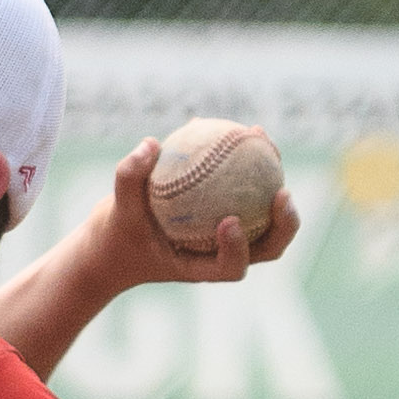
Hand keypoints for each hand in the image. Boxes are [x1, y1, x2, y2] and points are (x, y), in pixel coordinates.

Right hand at [0, 134, 299, 381]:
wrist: (115, 244)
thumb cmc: (116, 236)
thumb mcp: (114, 211)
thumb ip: (129, 179)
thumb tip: (151, 143)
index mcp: (201, 267)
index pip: (230, 267)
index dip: (238, 249)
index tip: (229, 220)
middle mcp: (222, 253)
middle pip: (267, 247)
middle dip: (284, 225)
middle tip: (282, 192)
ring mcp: (229, 235)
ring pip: (266, 215)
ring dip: (274, 182)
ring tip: (265, 143)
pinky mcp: (227, 213)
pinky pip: (247, 188)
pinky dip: (249, 163)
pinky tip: (242, 130)